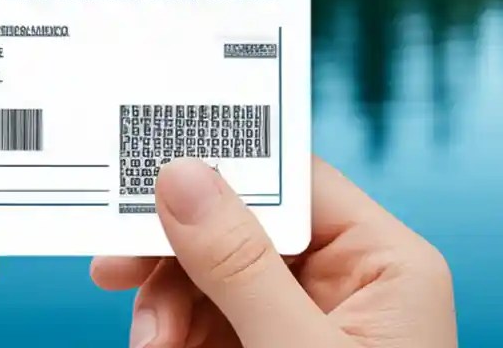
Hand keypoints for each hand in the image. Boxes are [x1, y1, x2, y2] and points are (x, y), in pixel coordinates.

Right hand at [91, 158, 456, 347]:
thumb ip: (239, 267)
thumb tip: (183, 175)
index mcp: (384, 264)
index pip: (293, 181)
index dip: (219, 171)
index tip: (142, 176)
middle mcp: (347, 284)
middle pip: (241, 227)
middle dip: (177, 260)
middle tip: (117, 274)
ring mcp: (306, 322)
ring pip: (212, 276)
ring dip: (167, 308)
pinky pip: (208, 321)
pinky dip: (175, 336)